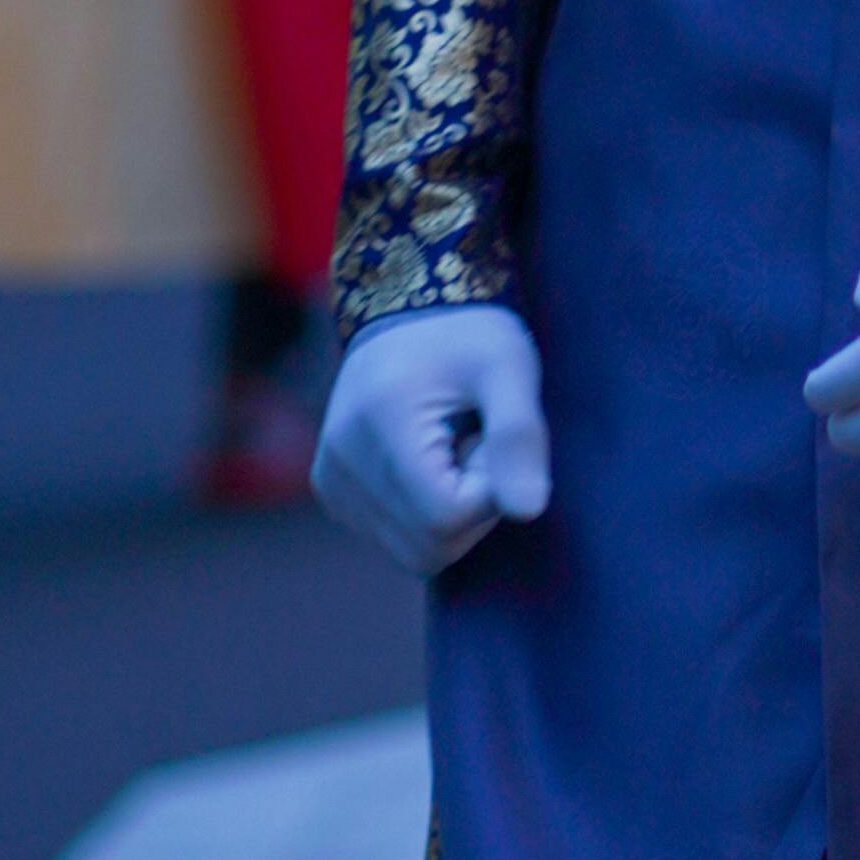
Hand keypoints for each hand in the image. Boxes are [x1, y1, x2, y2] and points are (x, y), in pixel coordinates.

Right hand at [314, 303, 552, 574]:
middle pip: (429, 546)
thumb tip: (529, 511)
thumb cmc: (468, 334)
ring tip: (452, 446)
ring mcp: (329, 480)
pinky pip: (393, 539)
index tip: (491, 437)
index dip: (488, 490)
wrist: (409, 307)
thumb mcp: (509, 367)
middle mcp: (339, 459)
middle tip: (476, 442)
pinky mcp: (331, 490)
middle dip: (471, 506)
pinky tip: (430, 460)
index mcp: (379, 424)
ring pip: (412, 552)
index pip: (446, 517)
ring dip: (450, 512)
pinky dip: (424, 514)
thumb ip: (520, 437)